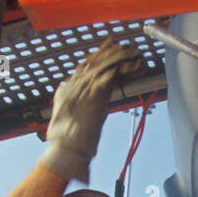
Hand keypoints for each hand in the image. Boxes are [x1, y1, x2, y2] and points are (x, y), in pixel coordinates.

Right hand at [40, 39, 143, 180]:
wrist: (66, 150)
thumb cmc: (65, 140)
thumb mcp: (61, 114)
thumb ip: (62, 98)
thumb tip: (61, 88)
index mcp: (67, 88)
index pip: (86, 65)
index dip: (100, 55)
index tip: (111, 47)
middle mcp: (76, 84)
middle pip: (97, 60)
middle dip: (113, 51)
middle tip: (128, 46)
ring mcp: (85, 87)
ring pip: (106, 63)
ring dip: (123, 56)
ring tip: (136, 52)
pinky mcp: (95, 94)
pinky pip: (113, 74)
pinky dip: (126, 67)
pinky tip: (136, 64)